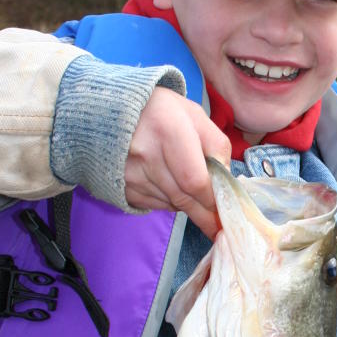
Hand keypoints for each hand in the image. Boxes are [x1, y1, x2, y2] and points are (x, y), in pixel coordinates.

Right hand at [124, 88, 230, 238]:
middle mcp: (145, 154)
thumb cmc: (162, 112)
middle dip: (204, 213)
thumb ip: (217, 145)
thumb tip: (225, 180)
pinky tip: (170, 186)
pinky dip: (169, 201)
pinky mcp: (122, 187)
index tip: (224, 207)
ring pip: (171, 204)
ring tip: (195, 195)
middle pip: (183, 198)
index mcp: (168, 130)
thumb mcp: (195, 116)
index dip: (211, 198)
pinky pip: (155, 205)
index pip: (195, 180)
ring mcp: (130, 173)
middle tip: (218, 225)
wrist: (112, 112)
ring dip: (187, 205)